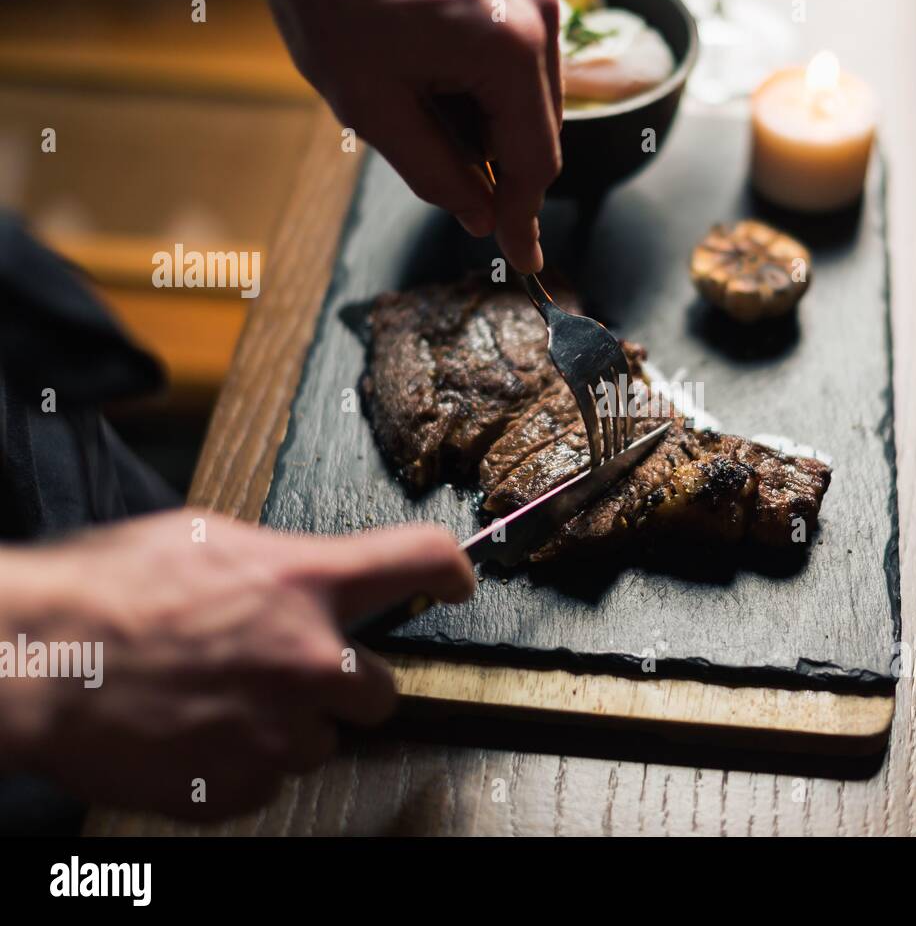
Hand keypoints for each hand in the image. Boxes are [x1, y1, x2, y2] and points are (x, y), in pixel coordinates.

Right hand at [0, 509, 473, 819]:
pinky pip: (267, 781)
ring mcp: (278, 732)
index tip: (461, 583)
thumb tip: (310, 578)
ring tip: (220, 703)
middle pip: (383, 690)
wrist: (32, 664)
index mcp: (304, 584)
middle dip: (345, 686)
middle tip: (291, 674)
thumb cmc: (106, 591)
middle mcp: (310, 660)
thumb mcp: (206, 541)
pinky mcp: (238, 787)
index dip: (452, 570)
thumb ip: (279, 566)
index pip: (419, 560)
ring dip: (287, 727)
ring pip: (321, 742)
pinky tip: (196, 735)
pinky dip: (242, 764)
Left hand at [259, 0, 563, 272]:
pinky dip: (487, 80)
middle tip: (450, 180)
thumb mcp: (370, 104)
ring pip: (533, 92)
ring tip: (420, 97)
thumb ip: (434, 173)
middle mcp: (538, 11)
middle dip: (499, 164)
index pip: (533, 160)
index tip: (522, 260)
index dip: (522, 217)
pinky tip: (432, 66)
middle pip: (541, 128)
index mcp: (509, 47)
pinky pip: (520, 51)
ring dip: (490, 119)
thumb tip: (478, 217)